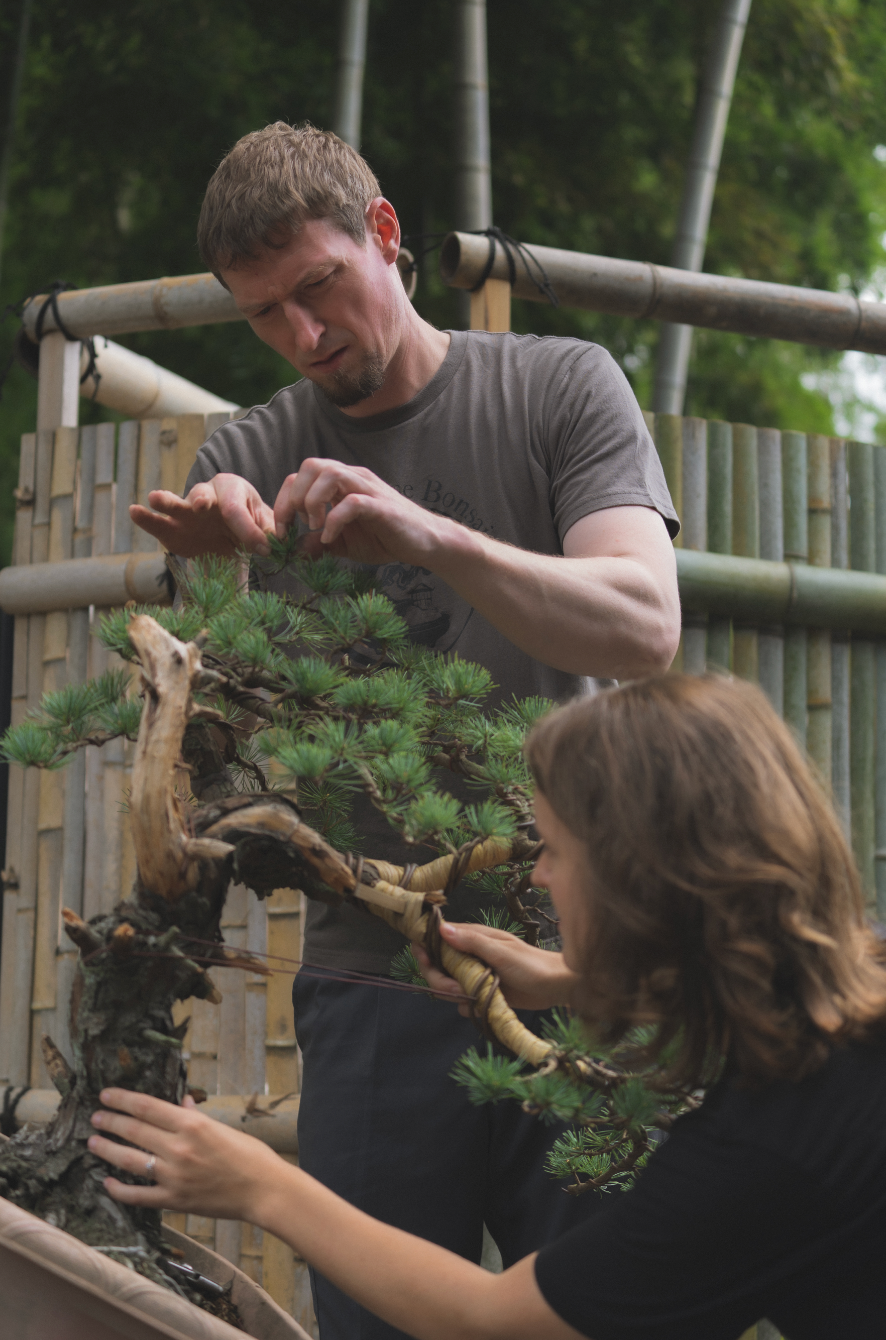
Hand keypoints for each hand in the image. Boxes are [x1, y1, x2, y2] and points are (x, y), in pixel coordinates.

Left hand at [87, 1088, 283, 1220]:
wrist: (264, 1190)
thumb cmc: (250, 1155)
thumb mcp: (223, 1127)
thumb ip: (196, 1117)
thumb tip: (182, 1104)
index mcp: (192, 1124)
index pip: (147, 1107)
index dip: (122, 1100)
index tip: (106, 1095)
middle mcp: (179, 1148)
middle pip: (134, 1130)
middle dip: (110, 1121)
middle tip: (95, 1117)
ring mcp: (174, 1175)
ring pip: (129, 1160)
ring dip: (107, 1150)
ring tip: (93, 1142)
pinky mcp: (174, 1200)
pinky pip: (139, 1195)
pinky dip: (120, 1189)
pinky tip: (107, 1182)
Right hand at [130, 474, 275, 556]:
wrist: (230, 542)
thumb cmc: (250, 528)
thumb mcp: (265, 528)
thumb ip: (269, 534)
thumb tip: (276, 543)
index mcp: (234, 490)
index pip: (238, 509)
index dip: (250, 531)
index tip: (264, 551)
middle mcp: (208, 494)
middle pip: (205, 496)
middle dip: (204, 501)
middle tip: (203, 507)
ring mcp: (186, 510)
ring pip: (176, 504)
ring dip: (167, 502)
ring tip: (155, 498)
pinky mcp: (170, 528)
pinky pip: (157, 522)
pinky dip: (146, 518)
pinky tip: (134, 511)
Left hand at [273, 458, 464, 565]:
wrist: (424, 543)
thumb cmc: (385, 538)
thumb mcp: (343, 543)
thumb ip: (317, 543)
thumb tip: (292, 550)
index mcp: (340, 483)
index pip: (300, 475)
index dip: (283, 500)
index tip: (283, 531)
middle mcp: (352, 478)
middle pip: (310, 465)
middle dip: (294, 497)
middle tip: (297, 526)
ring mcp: (367, 488)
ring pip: (330, 474)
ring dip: (313, 501)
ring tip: (315, 527)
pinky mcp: (381, 505)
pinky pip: (352, 502)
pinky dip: (334, 520)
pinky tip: (331, 538)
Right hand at [412, 922, 576, 1015]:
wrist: (555, 987)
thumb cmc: (531, 964)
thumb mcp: (501, 951)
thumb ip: (471, 941)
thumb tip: (442, 928)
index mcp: (473, 937)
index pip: (437, 939)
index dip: (426, 948)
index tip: (424, 959)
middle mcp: (469, 954)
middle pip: (437, 965)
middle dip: (439, 979)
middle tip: (455, 989)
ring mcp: (474, 974)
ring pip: (447, 984)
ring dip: (452, 993)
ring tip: (471, 996)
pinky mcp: (481, 992)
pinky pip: (462, 1000)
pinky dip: (465, 1005)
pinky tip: (478, 1006)